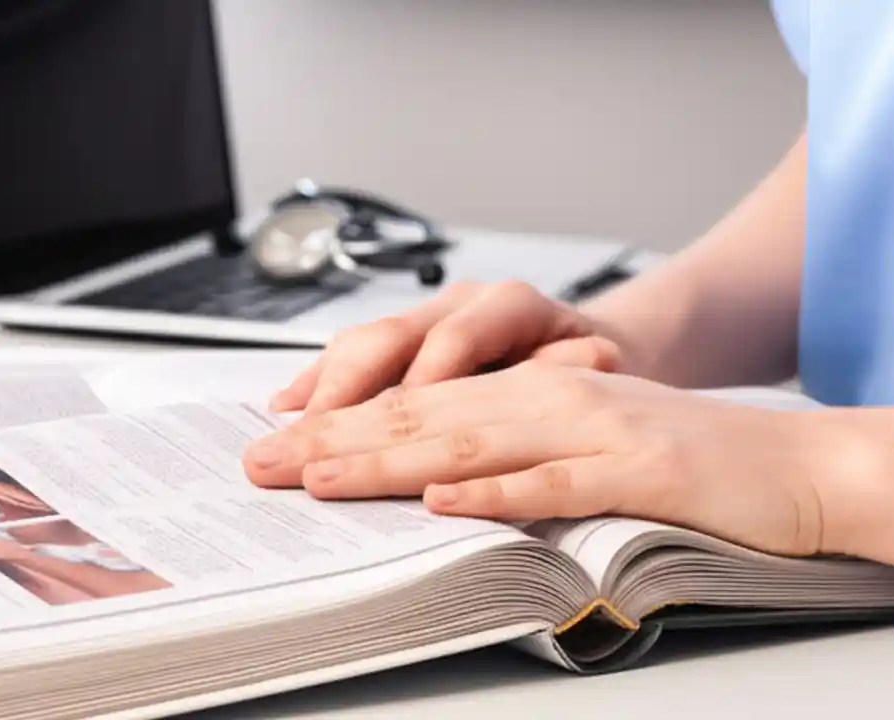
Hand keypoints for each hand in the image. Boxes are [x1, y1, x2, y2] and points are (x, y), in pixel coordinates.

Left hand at [246, 361, 844, 558]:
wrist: (775, 456)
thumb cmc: (660, 449)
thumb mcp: (561, 433)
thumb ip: (490, 441)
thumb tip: (406, 467)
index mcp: (522, 379)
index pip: (412, 394)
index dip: (338, 415)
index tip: (274, 442)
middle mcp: (545, 388)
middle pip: (423, 408)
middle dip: (336, 435)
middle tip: (265, 462)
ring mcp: (589, 421)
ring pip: (474, 432)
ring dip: (392, 457)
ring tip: (325, 476)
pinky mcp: (636, 463)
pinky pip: (558, 476)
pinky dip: (502, 489)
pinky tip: (448, 500)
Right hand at [270, 280, 626, 414]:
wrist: (598, 350)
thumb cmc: (599, 370)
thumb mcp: (604, 371)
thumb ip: (584, 368)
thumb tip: (589, 359)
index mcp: (510, 305)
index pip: (453, 341)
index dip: (420, 385)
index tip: (392, 433)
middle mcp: (460, 302)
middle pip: (388, 340)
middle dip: (343, 395)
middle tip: (308, 439)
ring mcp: (427, 317)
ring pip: (361, 343)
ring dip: (322, 390)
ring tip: (289, 430)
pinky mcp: (407, 339)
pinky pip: (353, 353)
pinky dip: (320, 381)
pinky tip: (289, 404)